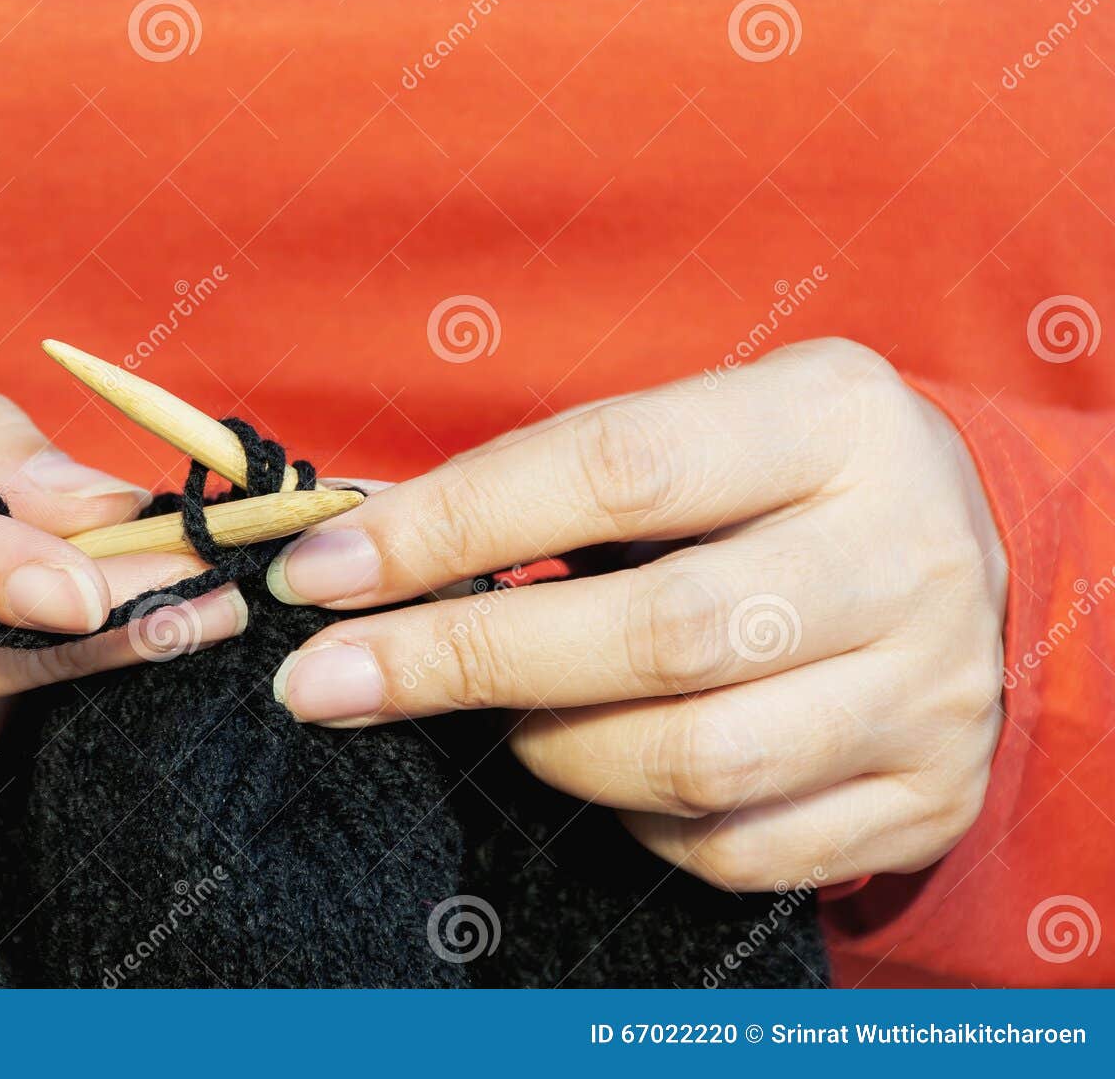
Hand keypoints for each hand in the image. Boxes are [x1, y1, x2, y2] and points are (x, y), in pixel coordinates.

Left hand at [266, 338, 1006, 889]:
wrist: (951, 554)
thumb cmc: (768, 484)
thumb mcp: (688, 434)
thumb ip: (543, 486)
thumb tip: (353, 557)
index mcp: (832, 418)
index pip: (613, 467)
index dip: (447, 528)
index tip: (318, 575)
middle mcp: (904, 551)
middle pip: (658, 633)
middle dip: (461, 664)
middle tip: (331, 683)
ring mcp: (934, 688)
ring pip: (697, 761)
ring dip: (553, 748)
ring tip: (506, 719)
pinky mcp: (933, 797)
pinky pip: (742, 850)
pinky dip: (639, 823)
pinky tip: (611, 773)